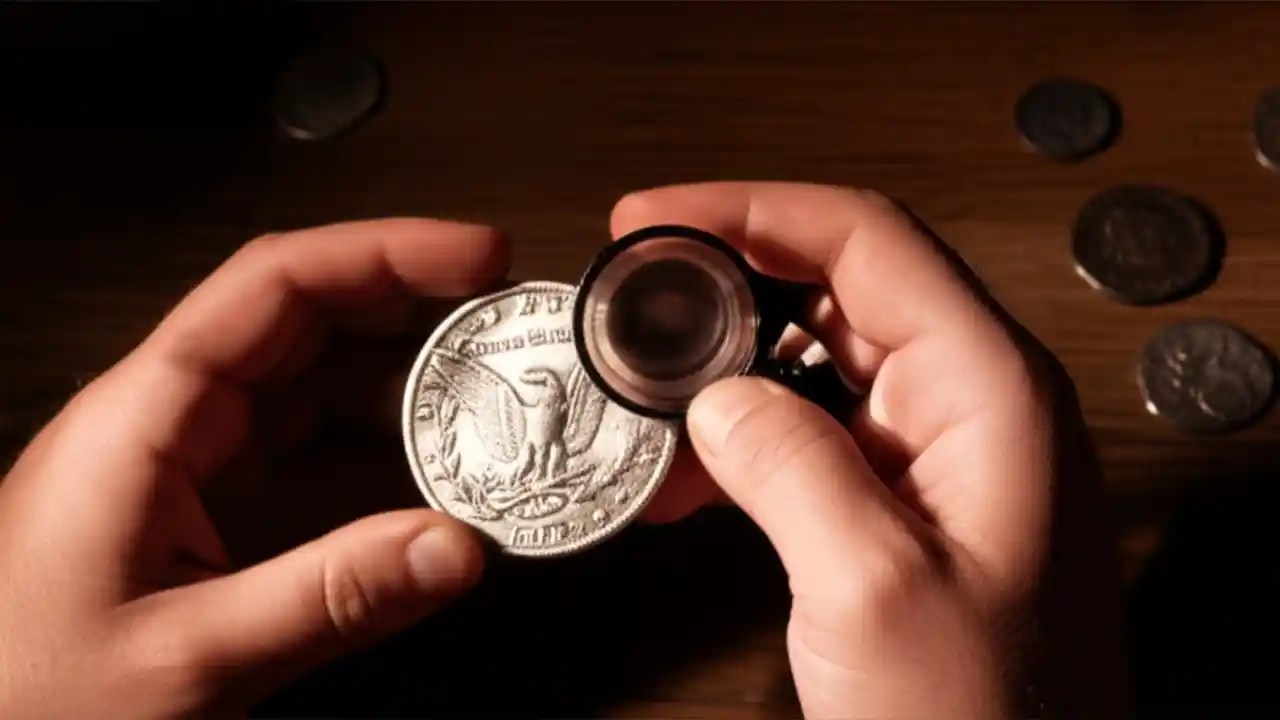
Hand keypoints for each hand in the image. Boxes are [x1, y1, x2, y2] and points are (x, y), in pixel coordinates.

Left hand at [0, 219, 507, 717]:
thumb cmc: (25, 699)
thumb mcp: (181, 659)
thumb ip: (326, 600)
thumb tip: (458, 548)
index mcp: (145, 418)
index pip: (276, 287)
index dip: (385, 255)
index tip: (478, 257)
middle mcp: (175, 426)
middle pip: (311, 328)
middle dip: (416, 318)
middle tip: (512, 330)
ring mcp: (199, 474)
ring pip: (322, 398)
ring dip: (410, 397)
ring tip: (498, 408)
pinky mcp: (218, 525)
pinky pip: (320, 471)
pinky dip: (388, 470)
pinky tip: (444, 489)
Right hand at [614, 183, 1130, 718]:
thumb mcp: (873, 588)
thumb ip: (794, 467)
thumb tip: (719, 397)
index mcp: (989, 391)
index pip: (865, 241)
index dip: (751, 212)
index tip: (653, 219)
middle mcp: (969, 405)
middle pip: (834, 289)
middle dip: (721, 287)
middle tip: (630, 301)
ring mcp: (937, 456)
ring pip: (813, 363)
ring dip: (720, 371)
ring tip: (641, 398)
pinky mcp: (903, 506)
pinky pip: (811, 436)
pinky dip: (740, 439)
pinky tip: (683, 472)